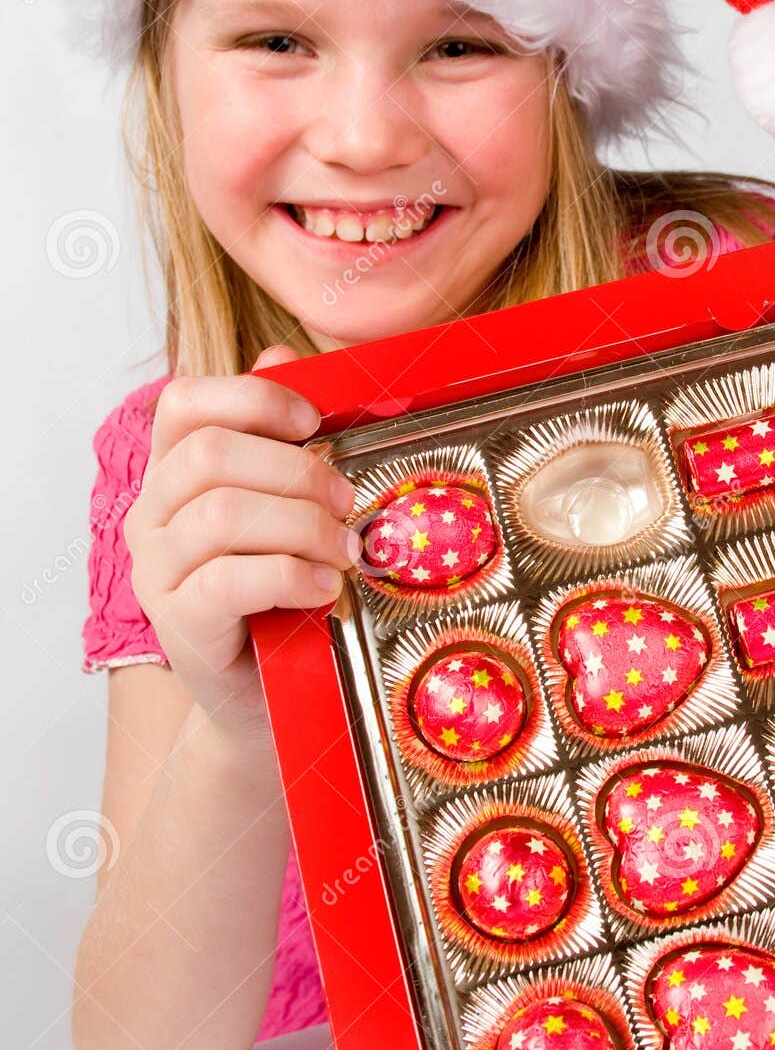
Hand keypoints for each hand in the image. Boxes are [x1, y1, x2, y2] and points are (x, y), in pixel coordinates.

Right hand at [123, 345, 357, 730]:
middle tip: (348, 501)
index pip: (185, 403)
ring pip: (222, 514)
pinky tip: (325, 586)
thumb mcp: (287, 509)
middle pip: (209, 454)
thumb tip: (286, 354)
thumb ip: (283, 436)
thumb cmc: (281, 592)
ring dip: (302, 525)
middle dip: (295, 469)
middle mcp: (151, 514)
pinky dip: (291, 574)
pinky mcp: (180, 624)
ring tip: (347, 549)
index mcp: (173, 472)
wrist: (266, 695)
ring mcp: (157, 571)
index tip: (314, 422)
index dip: (253, 398)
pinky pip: (228, 581)